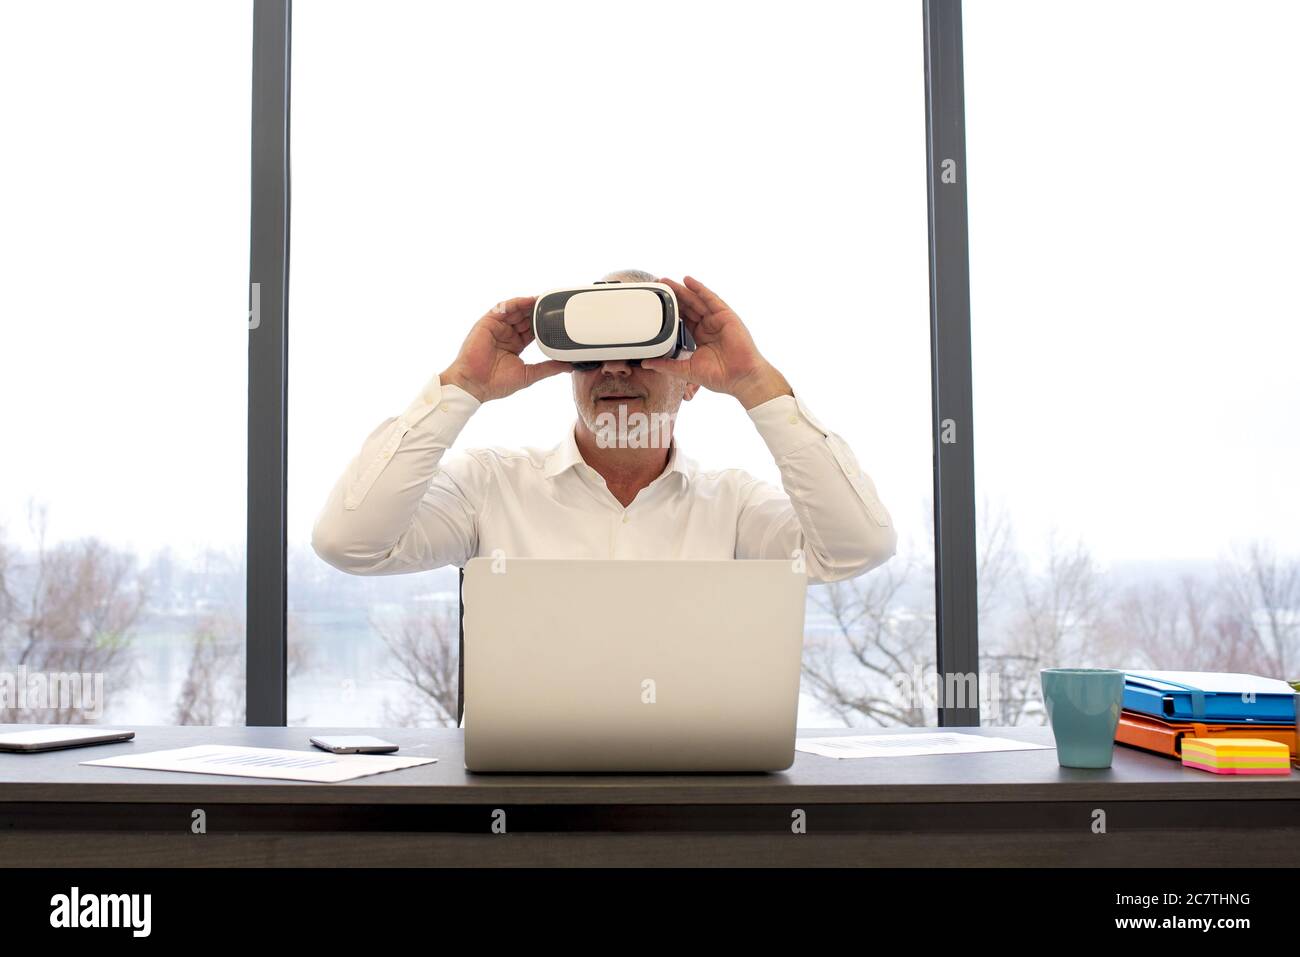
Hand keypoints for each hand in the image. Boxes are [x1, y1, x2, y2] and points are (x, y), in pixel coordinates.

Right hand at [439, 296, 568, 402]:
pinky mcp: (487, 323)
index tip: (559, 319)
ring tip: (543, 300)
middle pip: (525, 317)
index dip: (544, 323)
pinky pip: (502, 308)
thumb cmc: (496, 383)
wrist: (474, 386)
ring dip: (529, 304)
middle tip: (554, 305)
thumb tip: (568, 366)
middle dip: (538, 311)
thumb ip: (548, 368)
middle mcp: (506, 334)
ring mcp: (497, 328)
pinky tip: (527, 301)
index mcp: (515, 344)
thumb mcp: (528, 375)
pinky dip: (515, 303)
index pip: (533, 329)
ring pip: (516, 310)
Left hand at [640, 276, 791, 409]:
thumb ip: (667, 365)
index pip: (682, 320)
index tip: (655, 304)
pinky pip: (711, 299)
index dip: (670, 311)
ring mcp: (718, 320)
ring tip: (666, 280)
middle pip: (687, 307)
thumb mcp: (687, 370)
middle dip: (673, 296)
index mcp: (700, 337)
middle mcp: (708, 326)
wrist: (741, 378)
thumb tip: (647, 364)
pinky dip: (700, 289)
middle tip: (658, 285)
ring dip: (682, 289)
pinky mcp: (726, 316)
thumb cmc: (720, 377)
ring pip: (696, 300)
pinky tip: (688, 281)